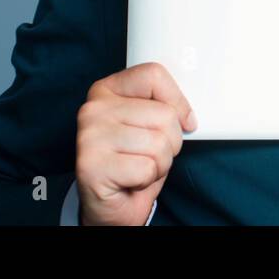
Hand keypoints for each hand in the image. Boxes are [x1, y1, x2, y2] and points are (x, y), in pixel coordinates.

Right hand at [75, 61, 195, 224]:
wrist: (113, 204)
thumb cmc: (135, 161)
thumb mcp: (152, 126)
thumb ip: (164, 107)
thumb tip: (189, 116)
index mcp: (108, 90)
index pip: (154, 75)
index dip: (178, 100)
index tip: (183, 121)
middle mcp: (93, 108)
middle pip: (164, 114)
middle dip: (170, 142)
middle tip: (149, 155)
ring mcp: (89, 136)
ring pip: (159, 143)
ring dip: (160, 163)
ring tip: (139, 168)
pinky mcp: (91, 165)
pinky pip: (146, 167)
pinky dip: (147, 179)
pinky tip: (130, 181)